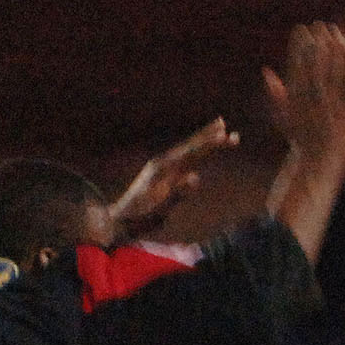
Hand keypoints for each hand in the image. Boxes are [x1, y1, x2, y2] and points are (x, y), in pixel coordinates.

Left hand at [109, 117, 238, 238]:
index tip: (224, 135)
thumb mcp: (160, 210)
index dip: (208, 144)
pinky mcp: (160, 172)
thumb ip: (178, 193)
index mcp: (164, 170)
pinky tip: (199, 148)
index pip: (191, 153)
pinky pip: (181, 156)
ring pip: (185, 148)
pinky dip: (193, 149)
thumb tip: (196, 177)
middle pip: (189, 145)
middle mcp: (162, 163)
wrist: (119, 220)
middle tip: (224, 124)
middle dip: (208, 135)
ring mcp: (160, 166)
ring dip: (201, 138)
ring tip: (217, 127)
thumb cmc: (140, 218)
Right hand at [263, 22, 344, 168]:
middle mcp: (313, 99)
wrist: (319, 160)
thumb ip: (276, 94)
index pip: (296, 60)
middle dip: (317, 38)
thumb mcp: (282, 117)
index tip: (300, 28)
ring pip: (335, 64)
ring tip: (333, 29)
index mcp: (294, 96)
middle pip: (316, 59)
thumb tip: (267, 72)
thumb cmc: (299, 137)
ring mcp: (333, 103)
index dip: (299, 42)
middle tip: (318, 24)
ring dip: (334, 43)